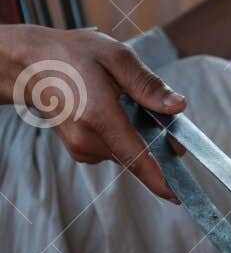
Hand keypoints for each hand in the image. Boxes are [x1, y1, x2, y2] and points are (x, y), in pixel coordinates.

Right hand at [1, 24, 186, 200]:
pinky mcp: (81, 152)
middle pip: (141, 155)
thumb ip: (148, 85)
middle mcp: (88, 139)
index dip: (161, 180)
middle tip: (153, 109)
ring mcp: (82, 149)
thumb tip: (178, 106)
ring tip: (120, 104)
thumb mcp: (115, 56)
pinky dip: (122, 137)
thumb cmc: (71, 55)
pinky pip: (116, 151)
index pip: (137, 158)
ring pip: (130, 153)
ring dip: (137, 136)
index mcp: (98, 116)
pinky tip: (107, 114)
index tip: (179, 196)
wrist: (29, 64)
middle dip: (157, 139)